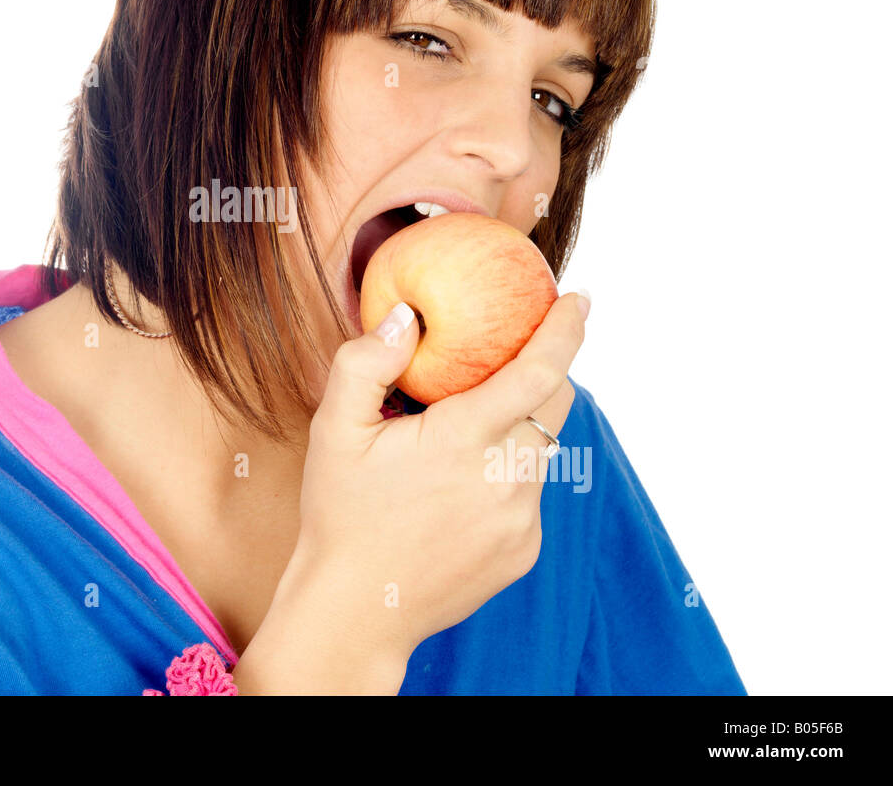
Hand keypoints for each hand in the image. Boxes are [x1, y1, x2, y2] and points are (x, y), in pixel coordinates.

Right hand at [290, 291, 587, 662]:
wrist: (356, 612)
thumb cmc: (339, 514)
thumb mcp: (333, 431)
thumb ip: (365, 364)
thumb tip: (405, 316)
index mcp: (463, 442)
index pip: (537, 372)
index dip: (564, 331)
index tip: (578, 299)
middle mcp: (506, 482)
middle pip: (556, 406)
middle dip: (546, 371)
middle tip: (513, 352)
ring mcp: (521, 522)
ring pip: (542, 451)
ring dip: (517, 428)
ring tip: (464, 432)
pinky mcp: (524, 551)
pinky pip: (529, 494)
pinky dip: (507, 474)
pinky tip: (458, 488)